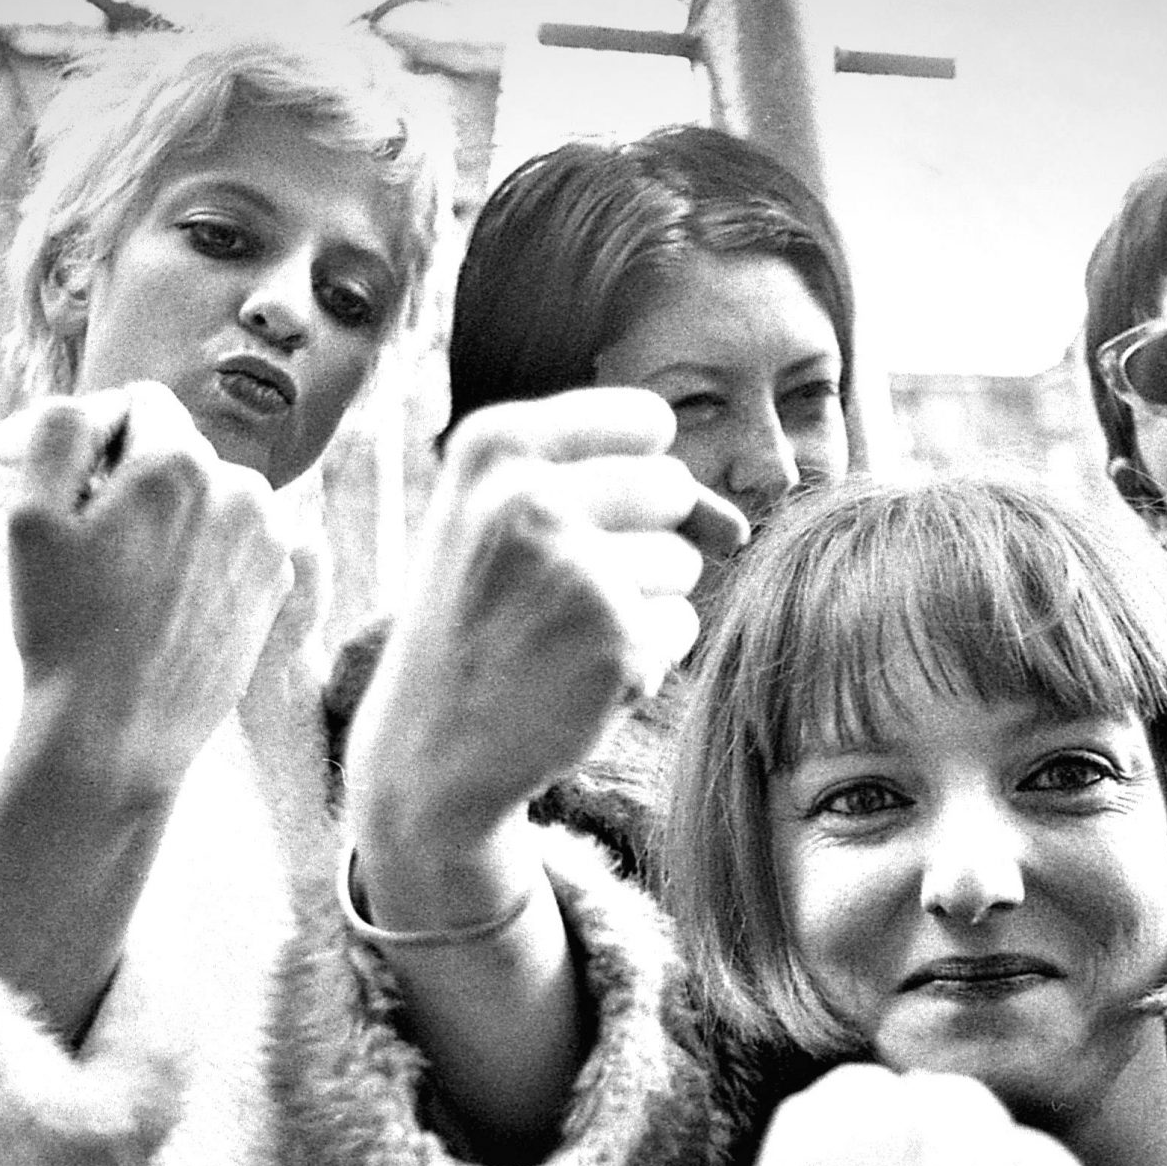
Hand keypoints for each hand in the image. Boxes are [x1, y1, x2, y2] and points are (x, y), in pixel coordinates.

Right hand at [6, 382, 297, 801]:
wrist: (120, 729)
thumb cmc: (66, 625)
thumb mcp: (31, 516)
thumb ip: (60, 431)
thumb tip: (100, 405)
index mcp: (183, 462)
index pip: (143, 402)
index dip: (102, 440)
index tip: (82, 496)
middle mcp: (244, 490)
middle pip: (181, 451)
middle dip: (141, 480)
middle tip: (103, 551)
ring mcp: (271, 540)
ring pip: (213, 496)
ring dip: (178, 517)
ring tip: (137, 584)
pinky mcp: (281, 584)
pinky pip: (237, 540)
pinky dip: (206, 556)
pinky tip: (171, 606)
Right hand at [344, 387, 746, 856]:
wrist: (432, 746)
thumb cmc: (485, 620)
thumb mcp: (516, 524)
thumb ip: (627, 488)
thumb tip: (734, 527)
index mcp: (494, 444)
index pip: (646, 419)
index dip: (632, 477)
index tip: (575, 520)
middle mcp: (529, 495)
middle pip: (672, 486)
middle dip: (641, 542)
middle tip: (558, 592)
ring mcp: (576, 569)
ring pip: (684, 561)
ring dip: (642, 604)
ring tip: (559, 635)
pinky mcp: (617, 641)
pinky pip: (683, 626)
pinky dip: (644, 658)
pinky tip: (574, 676)